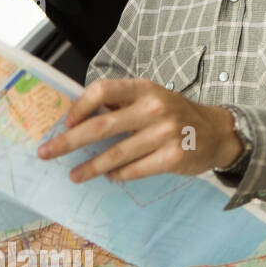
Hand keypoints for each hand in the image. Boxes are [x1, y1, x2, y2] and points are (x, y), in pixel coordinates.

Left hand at [36, 78, 243, 183]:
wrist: (218, 133)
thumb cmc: (177, 115)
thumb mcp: (153, 98)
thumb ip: (122, 104)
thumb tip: (78, 119)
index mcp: (145, 89)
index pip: (103, 91)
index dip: (79, 107)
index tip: (66, 123)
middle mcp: (156, 108)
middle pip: (102, 126)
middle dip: (69, 142)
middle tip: (47, 153)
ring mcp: (166, 134)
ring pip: (116, 154)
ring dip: (90, 167)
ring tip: (74, 175)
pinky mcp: (174, 157)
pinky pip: (135, 170)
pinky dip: (118, 175)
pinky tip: (110, 176)